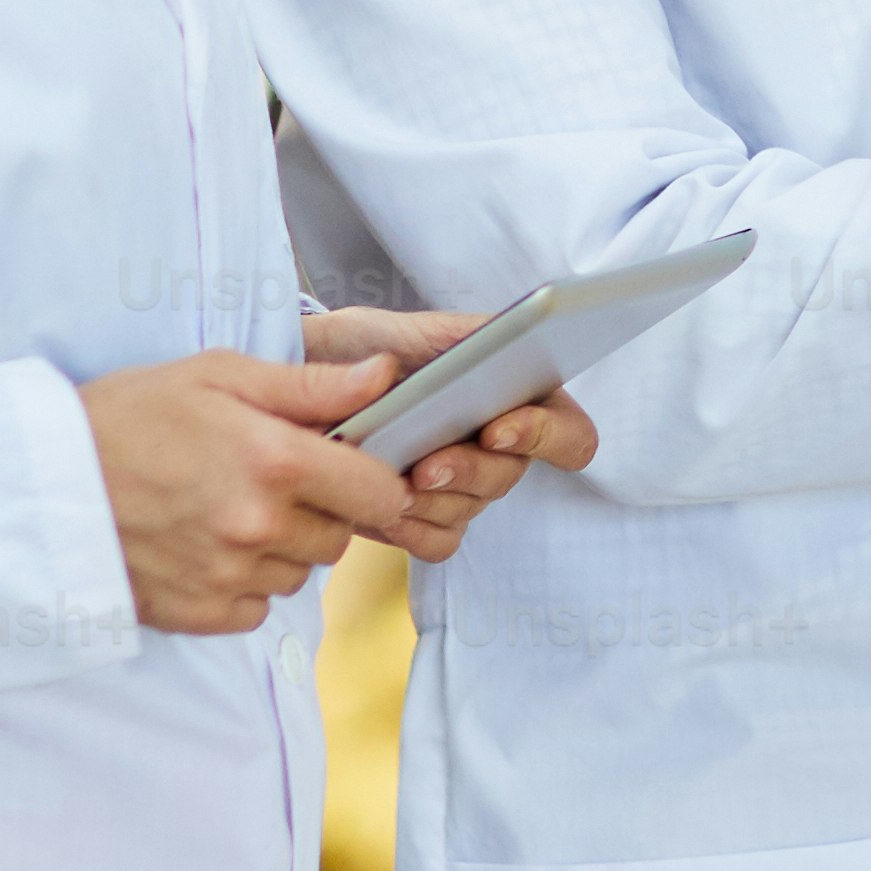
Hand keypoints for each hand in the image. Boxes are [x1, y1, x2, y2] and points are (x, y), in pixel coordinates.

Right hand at [84, 350, 417, 635]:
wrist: (41, 483)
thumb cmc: (128, 416)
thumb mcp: (217, 375)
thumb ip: (310, 384)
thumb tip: (386, 378)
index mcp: (276, 461)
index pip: (379, 493)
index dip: (372, 480)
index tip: (348, 471)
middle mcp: (260, 526)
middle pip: (339, 538)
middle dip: (319, 512)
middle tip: (267, 484)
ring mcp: (229, 576)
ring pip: (298, 574)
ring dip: (279, 550)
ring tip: (224, 512)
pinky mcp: (198, 614)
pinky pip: (256, 609)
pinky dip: (242, 586)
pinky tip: (204, 549)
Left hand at [304, 307, 598, 562]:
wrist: (301, 386)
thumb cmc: (360, 350)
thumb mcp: (405, 328)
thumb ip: (459, 334)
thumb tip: (499, 340)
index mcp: (511, 394)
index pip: (569, 430)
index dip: (545, 435)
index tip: (496, 429)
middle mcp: (495, 445)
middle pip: (512, 474)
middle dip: (469, 470)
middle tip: (425, 466)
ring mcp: (463, 486)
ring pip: (472, 509)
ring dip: (432, 501)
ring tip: (392, 483)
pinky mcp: (427, 519)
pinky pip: (440, 542)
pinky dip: (414, 530)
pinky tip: (386, 513)